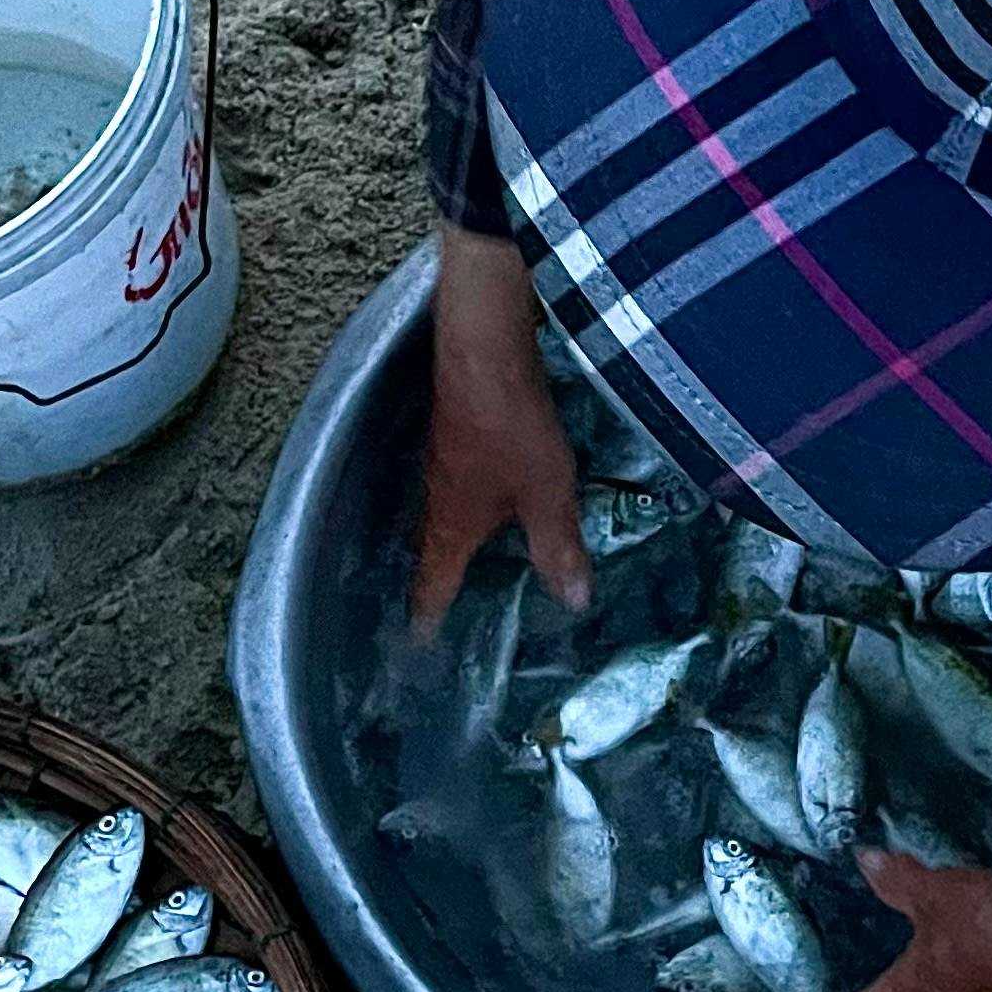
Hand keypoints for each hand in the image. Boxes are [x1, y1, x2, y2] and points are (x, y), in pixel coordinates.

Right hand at [414, 227, 592, 635]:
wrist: (483, 348)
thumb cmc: (511, 427)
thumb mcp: (546, 493)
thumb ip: (557, 547)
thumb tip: (573, 604)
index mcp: (451, 524)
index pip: (433, 582)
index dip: (428, 615)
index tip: (419, 643)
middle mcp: (436, 497)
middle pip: (432, 550)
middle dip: (436, 582)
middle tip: (440, 611)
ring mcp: (442, 461)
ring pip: (445, 514)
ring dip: (453, 542)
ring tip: (466, 564)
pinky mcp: (456, 431)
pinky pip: (458, 482)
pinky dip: (470, 504)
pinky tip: (489, 499)